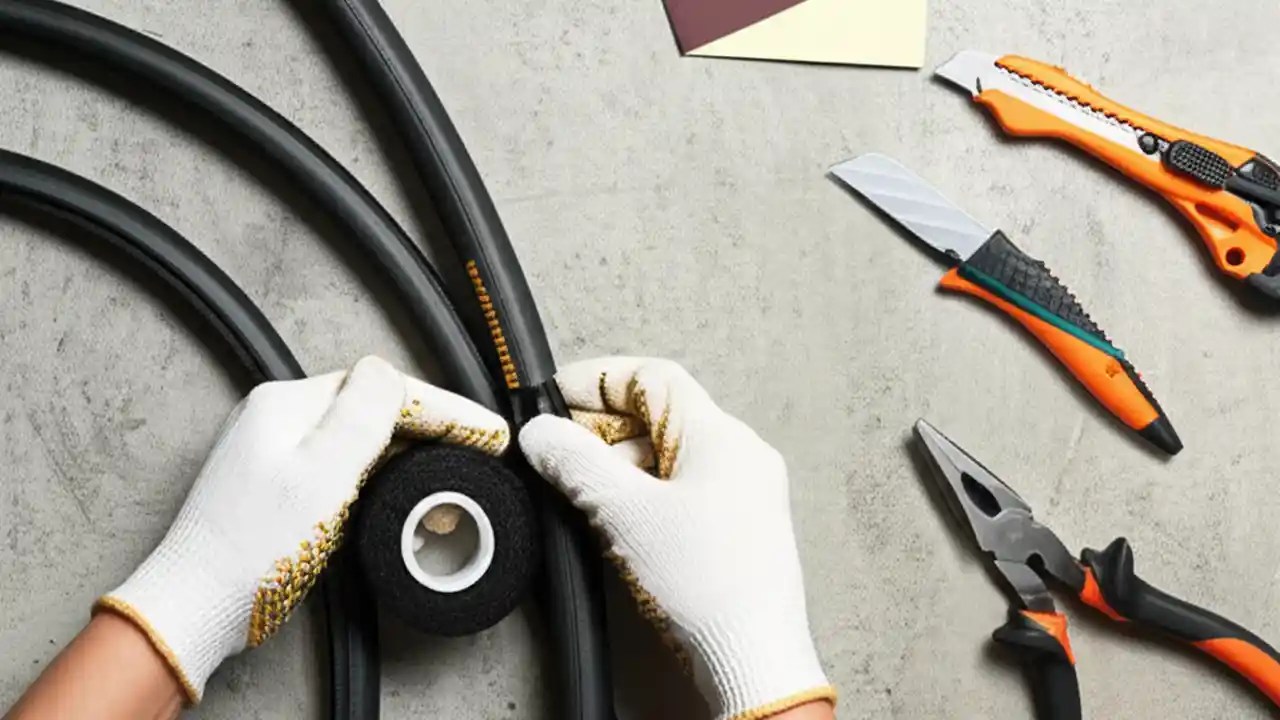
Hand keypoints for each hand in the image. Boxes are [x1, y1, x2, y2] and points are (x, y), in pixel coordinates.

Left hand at [96, 356, 508, 701]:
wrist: (197, 604)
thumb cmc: (251, 547)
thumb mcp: (322, 472)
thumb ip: (362, 415)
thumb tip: (389, 373)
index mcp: (288, 404)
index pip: (384, 388)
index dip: (444, 408)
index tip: (485, 431)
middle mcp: (277, 418)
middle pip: (374, 409)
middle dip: (432, 429)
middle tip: (478, 448)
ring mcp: (274, 451)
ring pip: (361, 438)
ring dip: (409, 454)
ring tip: (448, 475)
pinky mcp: (276, 485)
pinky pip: (342, 466)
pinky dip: (380, 477)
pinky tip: (398, 496)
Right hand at [519, 357, 834, 719]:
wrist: (752, 657)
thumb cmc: (707, 585)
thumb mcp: (624, 513)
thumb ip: (576, 464)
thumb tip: (543, 433)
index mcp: (720, 436)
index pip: (654, 378)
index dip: (599, 379)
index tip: (557, 396)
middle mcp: (741, 455)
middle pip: (660, 416)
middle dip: (604, 430)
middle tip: (560, 452)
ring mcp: (746, 493)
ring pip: (670, 456)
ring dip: (621, 467)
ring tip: (587, 496)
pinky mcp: (741, 529)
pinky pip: (685, 491)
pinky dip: (646, 496)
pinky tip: (621, 526)